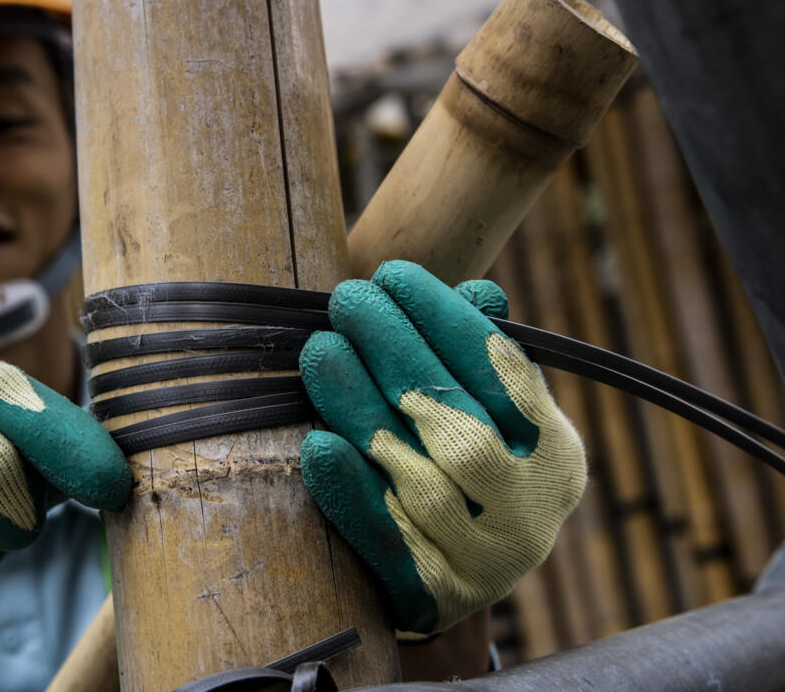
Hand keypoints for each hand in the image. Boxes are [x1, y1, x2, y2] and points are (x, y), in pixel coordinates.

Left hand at [299, 261, 584, 636]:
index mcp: (554, 453)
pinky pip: (389, 542)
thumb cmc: (462, 477)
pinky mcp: (431, 599)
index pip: (503, 374)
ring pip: (419, 479)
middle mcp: (529, 511)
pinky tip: (319, 445)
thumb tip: (477, 293)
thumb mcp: (490, 420)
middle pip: (459, 423)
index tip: (393, 275)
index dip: (444, 320)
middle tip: (347, 301)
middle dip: (397, 352)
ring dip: (364, 409)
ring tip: (320, 351)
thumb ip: (480, 362)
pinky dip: (354, 493)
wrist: (450, 589)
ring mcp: (484, 563)